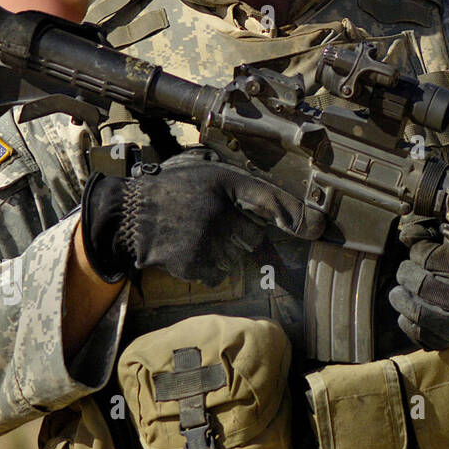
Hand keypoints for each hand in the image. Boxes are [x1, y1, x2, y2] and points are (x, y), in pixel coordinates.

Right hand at [82, 149, 325, 284]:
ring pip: (237, 255)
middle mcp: (219, 211)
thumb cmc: (174, 191)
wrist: (129, 214)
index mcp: (225, 183)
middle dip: (242, 230)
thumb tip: (287, 211)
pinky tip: (191, 248)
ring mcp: (207, 240)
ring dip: (225, 249)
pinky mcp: (195, 263)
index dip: (297, 215)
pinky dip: (210, 266)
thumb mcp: (211, 175)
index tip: (319, 227)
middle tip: (213, 219)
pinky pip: (219, 273)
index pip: (270, 199)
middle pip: (254, 234)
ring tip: (198, 232)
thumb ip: (245, 188)